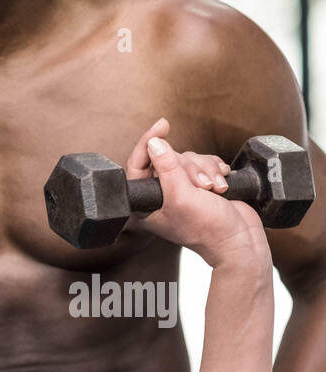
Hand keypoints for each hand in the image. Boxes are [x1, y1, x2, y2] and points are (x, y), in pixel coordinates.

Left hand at [124, 118, 267, 266]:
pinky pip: (205, 162)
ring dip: (206, 171)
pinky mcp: (200, 185)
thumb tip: (155, 142)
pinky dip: (215, 170)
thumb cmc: (207, 228)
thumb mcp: (182, 196)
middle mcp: (160, 196)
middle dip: (191, 168)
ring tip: (215, 190)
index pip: (138, 165)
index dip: (148, 142)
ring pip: (189, 159)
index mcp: (145, 204)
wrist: (239, 239)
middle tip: (202, 186)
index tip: (163, 125)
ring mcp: (181, 190)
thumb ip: (167, 168)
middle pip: (169, 158)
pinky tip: (222, 185)